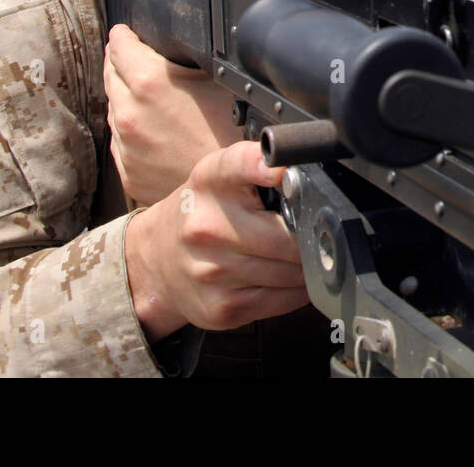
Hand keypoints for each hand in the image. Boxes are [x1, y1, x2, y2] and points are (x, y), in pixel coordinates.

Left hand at [104, 23, 239, 205]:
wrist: (237, 185)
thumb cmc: (237, 133)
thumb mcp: (218, 79)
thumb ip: (185, 60)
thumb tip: (175, 47)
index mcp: (149, 83)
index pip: (119, 45)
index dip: (125, 35)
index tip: (127, 34)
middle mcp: (129, 113)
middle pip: (110, 74)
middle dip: (122, 63)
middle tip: (135, 59)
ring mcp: (125, 144)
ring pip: (114, 108)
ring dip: (125, 97)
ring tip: (151, 99)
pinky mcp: (128, 170)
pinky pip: (121, 140)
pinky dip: (132, 129)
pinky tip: (155, 130)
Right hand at [125, 141, 309, 341]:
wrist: (158, 258)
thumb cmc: (206, 212)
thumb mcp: (223, 176)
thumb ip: (263, 167)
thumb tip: (309, 177)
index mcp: (211, 181)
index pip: (240, 165)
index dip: (266, 166)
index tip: (282, 170)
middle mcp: (206, 226)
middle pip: (287, 238)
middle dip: (310, 239)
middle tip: (315, 235)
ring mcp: (211, 271)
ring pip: (290, 273)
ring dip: (307, 268)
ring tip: (298, 258)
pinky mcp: (220, 308)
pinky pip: (282, 301)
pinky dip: (297, 292)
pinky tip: (288, 280)